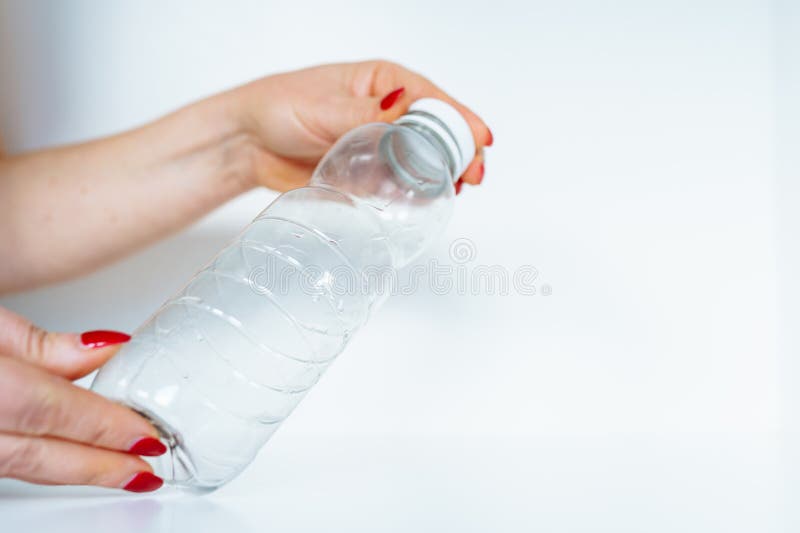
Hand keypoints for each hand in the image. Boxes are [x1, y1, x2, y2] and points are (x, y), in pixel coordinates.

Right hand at [0, 307, 164, 491]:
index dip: (104, 425)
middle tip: (149, 466)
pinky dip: (52, 464)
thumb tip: (108, 349)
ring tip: (127, 470)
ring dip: (80, 469)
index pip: (52, 410)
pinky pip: (12, 464)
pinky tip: (83, 460)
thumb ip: (43, 346)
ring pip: (27, 466)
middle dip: (102, 462)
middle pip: (41, 453)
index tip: (147, 434)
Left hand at [229, 60, 491, 192]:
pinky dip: (415, 192)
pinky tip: (425, 201)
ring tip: (454, 190)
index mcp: (382, 83)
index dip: (459, 119)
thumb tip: (402, 105)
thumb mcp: (322, 106)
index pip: (431, 98)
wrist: (249, 143)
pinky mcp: (368, 172)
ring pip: (423, 158)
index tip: (480, 138)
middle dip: (459, 151)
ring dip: (442, 174)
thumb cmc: (279, 107)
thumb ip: (362, 112)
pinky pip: (400, 182)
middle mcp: (387, 112)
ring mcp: (380, 144)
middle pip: (436, 130)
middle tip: (472, 175)